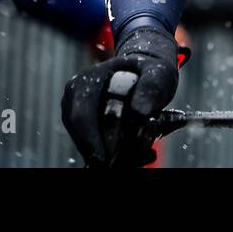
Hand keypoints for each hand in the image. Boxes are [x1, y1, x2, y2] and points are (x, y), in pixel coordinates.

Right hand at [61, 27, 179, 167]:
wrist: (144, 74)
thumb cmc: (149, 70)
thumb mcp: (157, 72)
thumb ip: (152, 87)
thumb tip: (140, 112)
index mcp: (86, 82)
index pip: (81, 116)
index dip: (90, 141)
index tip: (106, 160)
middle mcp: (75, 101)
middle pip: (82, 136)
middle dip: (105, 153)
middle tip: (132, 161)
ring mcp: (78, 117)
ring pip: (90, 146)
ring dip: (116, 156)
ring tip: (147, 154)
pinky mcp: (87, 131)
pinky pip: (98, 149)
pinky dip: (119, 156)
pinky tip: (144, 154)